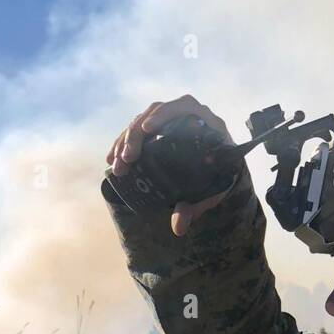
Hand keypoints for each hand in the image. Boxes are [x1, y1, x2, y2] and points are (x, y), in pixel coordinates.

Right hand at [106, 94, 237, 235]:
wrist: (221, 171)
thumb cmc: (219, 178)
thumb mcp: (209, 193)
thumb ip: (194, 207)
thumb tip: (178, 227)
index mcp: (206, 122)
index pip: (184, 106)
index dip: (163, 114)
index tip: (148, 130)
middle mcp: (186, 116)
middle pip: (156, 112)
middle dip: (136, 135)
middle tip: (126, 160)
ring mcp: (169, 121)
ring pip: (142, 120)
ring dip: (125, 140)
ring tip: (117, 164)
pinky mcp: (157, 130)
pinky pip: (136, 129)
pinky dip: (123, 143)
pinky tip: (112, 159)